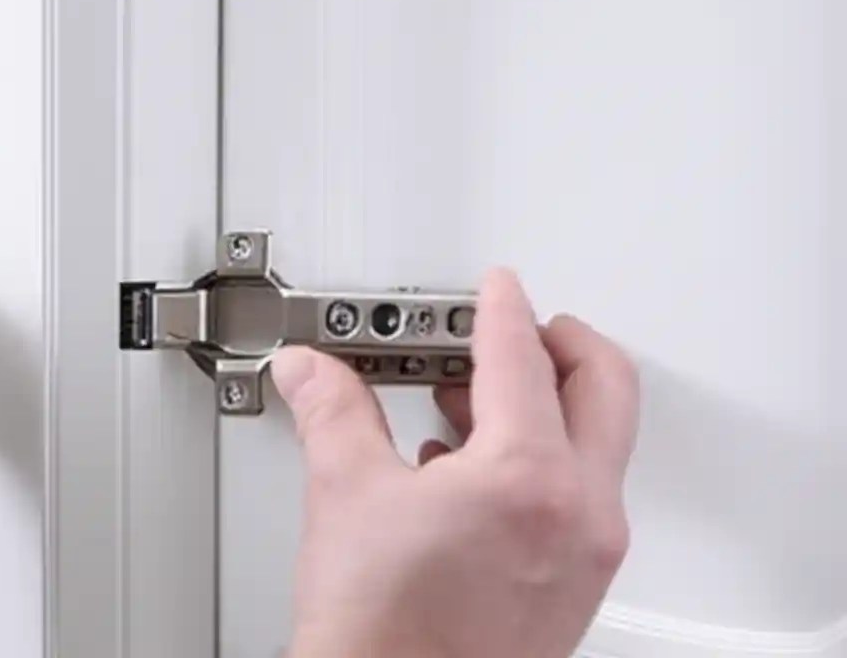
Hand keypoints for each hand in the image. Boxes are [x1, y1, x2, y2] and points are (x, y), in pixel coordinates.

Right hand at [277, 268, 638, 657]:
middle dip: (560, 341)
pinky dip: (544, 454)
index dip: (500, 308)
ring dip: (549, 400)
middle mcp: (578, 512)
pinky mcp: (577, 582)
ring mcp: (587, 551)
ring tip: (477, 392)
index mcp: (526, 478)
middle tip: (517, 325)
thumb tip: (310, 371)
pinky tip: (475, 463)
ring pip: (598, 440)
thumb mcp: (346, 494)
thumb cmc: (380, 634)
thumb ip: (331, 411)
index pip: (521, 357)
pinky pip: (583, 489)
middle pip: (603, 387)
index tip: (495, 289)